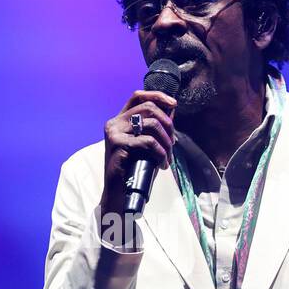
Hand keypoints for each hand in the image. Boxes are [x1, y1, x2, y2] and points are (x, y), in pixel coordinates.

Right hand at [100, 89, 175, 220]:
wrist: (119, 192)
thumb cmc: (133, 169)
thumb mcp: (146, 145)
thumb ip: (155, 127)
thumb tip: (172, 109)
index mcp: (120, 120)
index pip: (137, 96)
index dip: (157, 95)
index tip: (173, 103)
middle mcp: (114, 123)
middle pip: (148, 107)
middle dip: (168, 123)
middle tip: (173, 142)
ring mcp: (114, 132)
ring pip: (151, 124)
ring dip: (166, 141)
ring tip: (169, 156)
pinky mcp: (117, 144)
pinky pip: (147, 141)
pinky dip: (160, 152)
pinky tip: (163, 163)